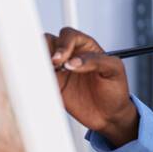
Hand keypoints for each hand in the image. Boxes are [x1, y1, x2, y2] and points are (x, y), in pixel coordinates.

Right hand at [45, 27, 138, 146]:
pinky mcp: (54, 85)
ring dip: (39, 62)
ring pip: (40, 57)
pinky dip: (36, 79)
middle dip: (46, 50)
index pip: (68, 35)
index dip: (63, 44)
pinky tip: (44, 84)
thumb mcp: (114, 70)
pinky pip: (40, 78)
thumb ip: (96, 61)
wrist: (110, 116)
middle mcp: (70, 56)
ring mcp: (60, 71)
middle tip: (53, 65)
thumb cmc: (115, 90)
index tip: (63, 60)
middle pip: (49, 41)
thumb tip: (72, 62)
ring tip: (47, 74)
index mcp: (86, 47)